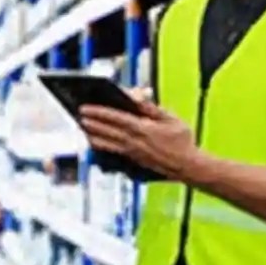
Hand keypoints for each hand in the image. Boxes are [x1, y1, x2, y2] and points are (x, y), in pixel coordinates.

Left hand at [78, 97, 198, 180]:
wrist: (186, 165)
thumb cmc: (182, 141)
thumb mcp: (172, 119)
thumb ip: (152, 109)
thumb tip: (137, 98)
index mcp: (144, 129)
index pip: (116, 118)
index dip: (99, 112)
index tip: (86, 107)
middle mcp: (134, 141)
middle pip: (107, 130)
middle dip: (91, 122)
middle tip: (79, 115)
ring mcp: (132, 152)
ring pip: (106, 142)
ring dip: (92, 134)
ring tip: (83, 128)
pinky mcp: (132, 159)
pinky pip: (111, 151)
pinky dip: (100, 145)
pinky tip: (95, 142)